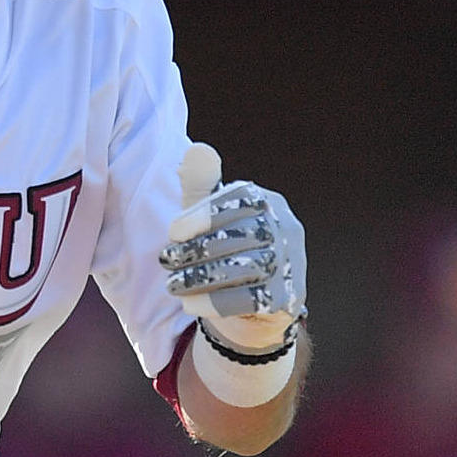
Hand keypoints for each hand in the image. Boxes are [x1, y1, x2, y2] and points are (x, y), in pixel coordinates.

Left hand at [158, 143, 305, 357]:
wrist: (250, 307)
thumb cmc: (225, 249)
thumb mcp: (208, 216)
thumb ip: (200, 186)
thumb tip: (197, 150)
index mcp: (268, 202)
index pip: (240, 200)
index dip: (203, 215)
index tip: (173, 232)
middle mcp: (286, 230)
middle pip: (242, 235)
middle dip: (196, 249)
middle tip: (165, 260)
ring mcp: (291, 265)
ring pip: (245, 268)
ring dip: (201, 277)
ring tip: (172, 284)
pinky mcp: (287, 298)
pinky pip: (250, 299)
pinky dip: (214, 301)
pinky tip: (189, 304)